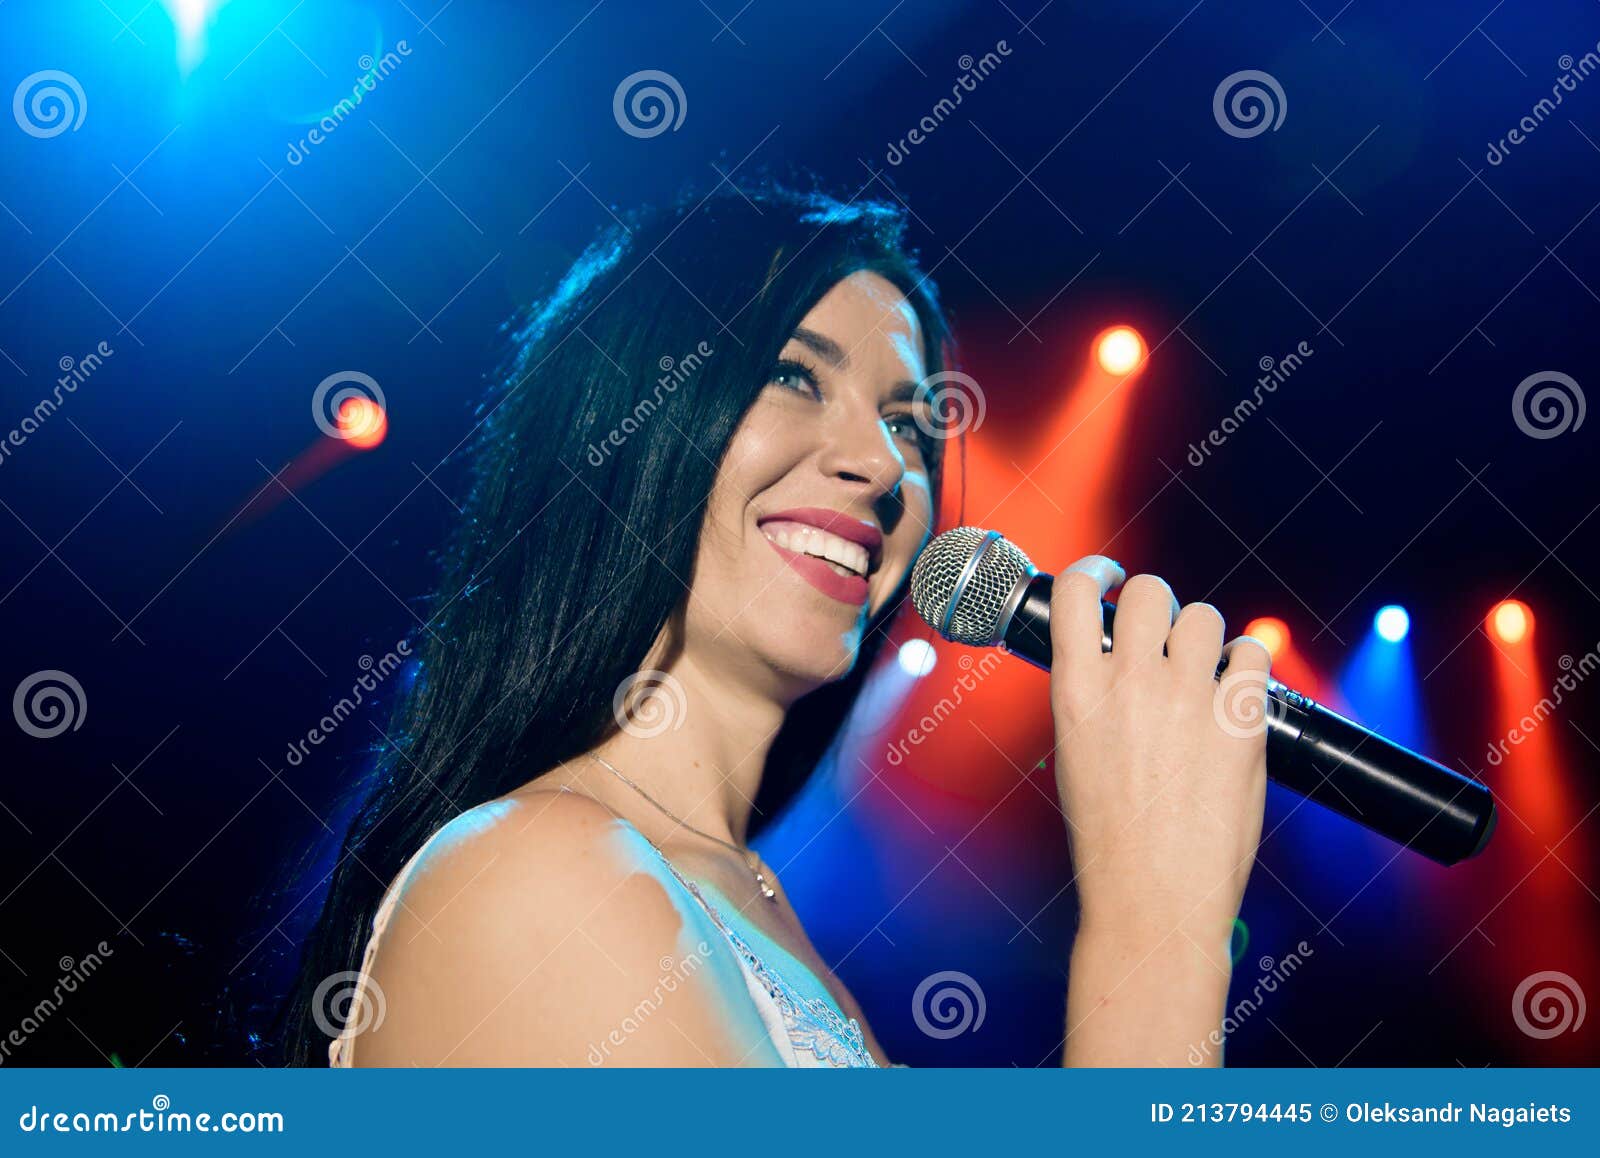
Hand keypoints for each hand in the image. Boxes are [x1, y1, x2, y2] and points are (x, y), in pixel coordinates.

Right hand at [1048, 556, 1268, 964]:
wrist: (1152, 899)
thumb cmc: (1109, 840)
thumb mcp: (1076, 754)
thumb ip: (1095, 697)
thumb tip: (1118, 658)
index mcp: (1076, 692)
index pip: (1077, 593)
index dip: (1096, 573)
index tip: (1109, 578)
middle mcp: (1130, 683)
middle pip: (1151, 591)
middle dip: (1158, 605)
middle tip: (1163, 635)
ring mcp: (1187, 699)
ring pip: (1204, 616)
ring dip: (1204, 636)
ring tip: (1202, 670)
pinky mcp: (1240, 723)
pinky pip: (1251, 654)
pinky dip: (1245, 664)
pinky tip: (1235, 689)